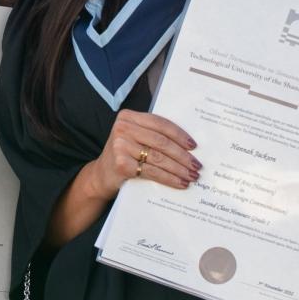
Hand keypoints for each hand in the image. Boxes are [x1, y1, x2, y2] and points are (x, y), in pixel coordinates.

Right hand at [84, 109, 199, 198]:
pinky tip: (180, 183)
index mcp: (128, 117)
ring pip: (159, 158)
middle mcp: (122, 128)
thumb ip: (152, 134)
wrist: (101, 176)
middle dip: (183, 155)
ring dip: (179, 169)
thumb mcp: (134, 138)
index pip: (160, 123)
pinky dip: (169, 178)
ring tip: (192, 176)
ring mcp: (120, 146)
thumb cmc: (124, 155)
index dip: (179, 135)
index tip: (194, 146)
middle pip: (161, 141)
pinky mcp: (121, 164)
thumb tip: (188, 144)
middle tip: (197, 165)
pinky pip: (153, 171)